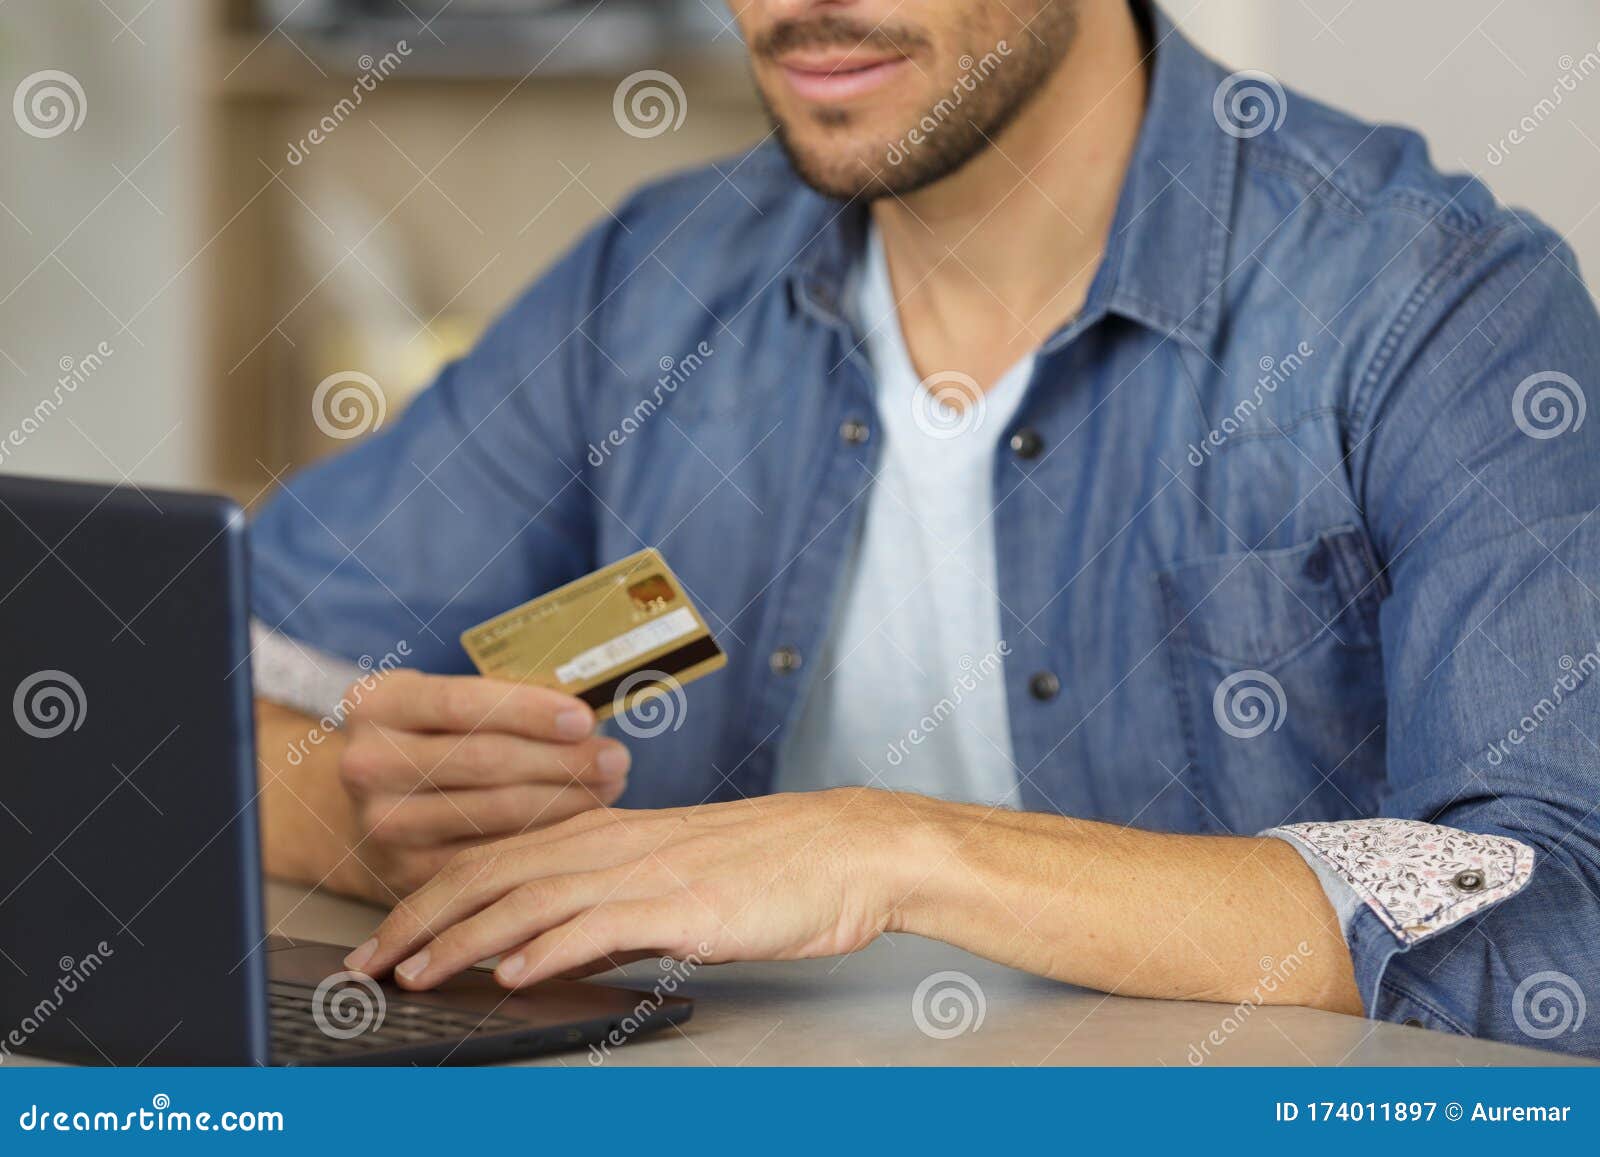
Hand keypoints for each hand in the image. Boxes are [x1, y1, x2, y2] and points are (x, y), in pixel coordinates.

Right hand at [335, 671, 629, 895]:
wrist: (366, 803)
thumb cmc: (431, 739)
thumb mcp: (442, 703)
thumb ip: (502, 700)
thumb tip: (587, 718)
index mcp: (377, 702)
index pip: (463, 704)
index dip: (530, 712)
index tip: (585, 719)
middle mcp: (369, 763)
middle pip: (485, 761)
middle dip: (561, 760)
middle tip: (616, 759)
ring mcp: (382, 823)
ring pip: (494, 812)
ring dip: (564, 800)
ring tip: (609, 787)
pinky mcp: (403, 872)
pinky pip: (490, 857)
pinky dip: (542, 841)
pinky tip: (578, 827)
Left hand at [345, 787, 928, 989]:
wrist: (848, 851)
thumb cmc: (771, 868)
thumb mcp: (673, 883)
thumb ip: (604, 910)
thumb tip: (540, 950)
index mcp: (606, 834)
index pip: (493, 860)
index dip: (428, 900)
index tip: (383, 942)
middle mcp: (613, 843)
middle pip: (491, 873)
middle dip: (418, 920)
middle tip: (366, 965)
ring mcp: (646, 870)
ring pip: (530, 898)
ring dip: (462, 938)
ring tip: (413, 973)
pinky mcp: (683, 903)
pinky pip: (599, 924)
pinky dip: (546, 949)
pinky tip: (510, 974)